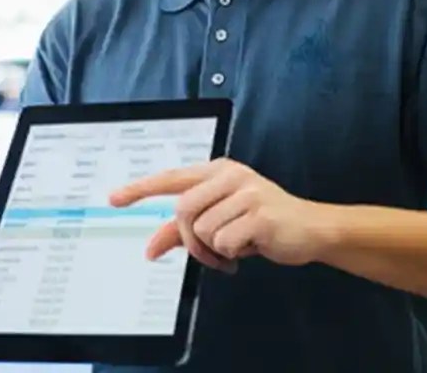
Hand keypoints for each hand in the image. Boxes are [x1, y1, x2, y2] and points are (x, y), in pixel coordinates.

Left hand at [109, 158, 332, 271]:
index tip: (115, 198)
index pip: (171, 178)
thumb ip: (183, 231)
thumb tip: (150, 248)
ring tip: (235, 249)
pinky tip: (249, 249)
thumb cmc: (263, 223)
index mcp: (218, 171)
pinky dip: (232, 254)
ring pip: (202, 230)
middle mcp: (230, 176)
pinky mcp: (259, 213)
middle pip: (183, 210)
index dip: (140, 188)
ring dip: (214, 251)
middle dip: (191, 240)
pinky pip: (224, 242)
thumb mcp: (221, 222)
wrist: (312, 229)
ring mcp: (246, 192)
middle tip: (211, 255)